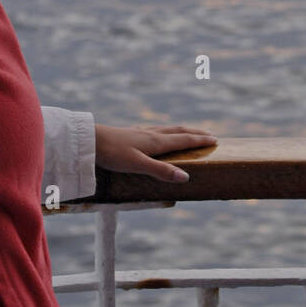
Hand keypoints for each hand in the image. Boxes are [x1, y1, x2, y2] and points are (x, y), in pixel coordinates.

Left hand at [94, 123, 216, 182]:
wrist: (90, 140)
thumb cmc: (113, 153)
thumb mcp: (138, 165)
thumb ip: (161, 171)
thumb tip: (186, 176)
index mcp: (156, 142)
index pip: (183, 139)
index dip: (199, 140)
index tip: (215, 139)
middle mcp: (151, 134)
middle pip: (177, 131)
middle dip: (194, 133)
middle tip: (209, 134)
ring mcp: (140, 132)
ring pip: (166, 130)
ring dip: (181, 131)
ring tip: (188, 133)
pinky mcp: (131, 134)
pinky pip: (155, 131)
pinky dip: (165, 133)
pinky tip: (158, 134)